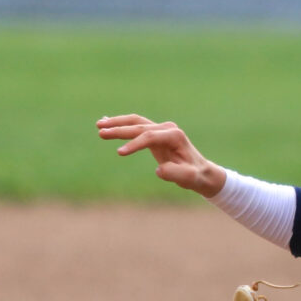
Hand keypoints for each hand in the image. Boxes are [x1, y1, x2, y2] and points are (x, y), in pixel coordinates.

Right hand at [96, 114, 226, 196]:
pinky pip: (136, 125)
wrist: (201, 172)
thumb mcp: (188, 178)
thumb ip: (175, 174)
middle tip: (101, 133)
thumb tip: (159, 170)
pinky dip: (122, 124)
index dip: (134, 144)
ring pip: (136, 122)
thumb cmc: (195, 176)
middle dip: (119, 129)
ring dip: (117, 123)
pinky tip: (106, 121)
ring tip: (99, 125)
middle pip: (139, 126)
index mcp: (174, 136)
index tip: (120, 153)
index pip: (149, 137)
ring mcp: (161, 129)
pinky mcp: (156, 133)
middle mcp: (168, 128)